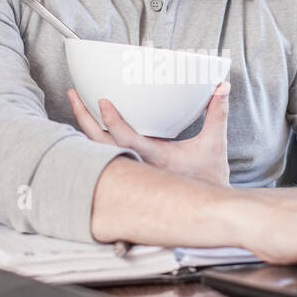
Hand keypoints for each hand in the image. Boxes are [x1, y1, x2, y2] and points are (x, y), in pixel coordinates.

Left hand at [68, 81, 230, 187]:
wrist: (208, 209)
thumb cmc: (210, 179)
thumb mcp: (215, 143)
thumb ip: (217, 113)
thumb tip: (222, 88)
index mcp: (155, 158)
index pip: (125, 138)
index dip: (112, 119)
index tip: (101, 100)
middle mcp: (138, 167)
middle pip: (99, 144)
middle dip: (84, 118)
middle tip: (73, 94)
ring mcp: (132, 173)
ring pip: (97, 153)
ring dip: (84, 129)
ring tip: (77, 107)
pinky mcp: (131, 176)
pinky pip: (103, 160)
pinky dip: (92, 144)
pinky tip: (88, 131)